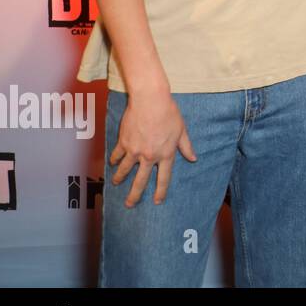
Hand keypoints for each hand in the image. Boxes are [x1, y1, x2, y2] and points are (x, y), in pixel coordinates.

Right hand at [110, 90, 196, 206]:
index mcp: (165, 154)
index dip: (160, 191)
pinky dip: (114, 160)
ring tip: (116, 184)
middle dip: (135, 195)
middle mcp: (149, 156)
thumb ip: (186, 147)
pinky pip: (117, 155)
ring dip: (120, 178)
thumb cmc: (169, 113)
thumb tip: (193, 158)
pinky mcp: (123, 142)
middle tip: (130, 205)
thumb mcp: (182, 131)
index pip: (163, 178)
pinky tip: (112, 163)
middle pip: (140, 180)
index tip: (158, 201)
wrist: (150, 101)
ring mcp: (134, 150)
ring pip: (125, 169)